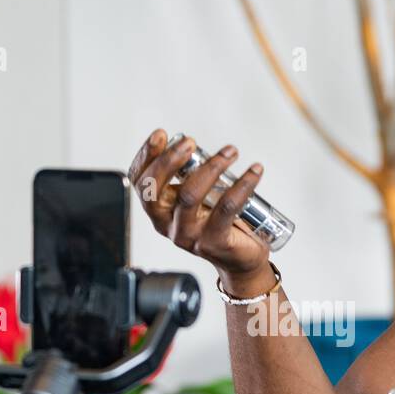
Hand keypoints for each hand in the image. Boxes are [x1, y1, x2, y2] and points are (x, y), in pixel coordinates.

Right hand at [127, 128, 273, 290]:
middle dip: (168, 160)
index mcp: (159, 210)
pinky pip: (227, 207)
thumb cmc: (219, 223)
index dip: (146, 156)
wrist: (241, 259)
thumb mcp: (197, 198)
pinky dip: (243, 184)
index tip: (161, 134)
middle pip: (154, 190)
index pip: (140, 182)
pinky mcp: (214, 242)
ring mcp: (189, 235)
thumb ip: (189, 176)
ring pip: (189, 196)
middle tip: (190, 142)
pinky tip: (255, 171)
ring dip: (211, 167)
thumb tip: (191, 145)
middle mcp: (168, 224)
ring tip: (230, 152)